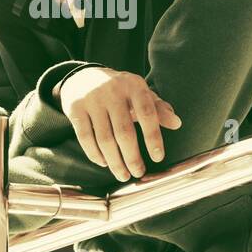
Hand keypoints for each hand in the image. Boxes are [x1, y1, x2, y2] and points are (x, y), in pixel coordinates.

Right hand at [58, 66, 181, 181]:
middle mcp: (113, 91)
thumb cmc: (119, 91)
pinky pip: (86, 138)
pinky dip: (95, 154)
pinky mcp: (75, 108)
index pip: (147, 114)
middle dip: (132, 157)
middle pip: (124, 132)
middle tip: (138, 173)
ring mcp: (92, 99)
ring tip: (123, 175)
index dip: (154, 138)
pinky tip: (104, 163)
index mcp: (134, 86)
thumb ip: (159, 108)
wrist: (83, 77)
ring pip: (105, 139)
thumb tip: (177, 123)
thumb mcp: (140, 93)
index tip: (158, 158)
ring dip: (115, 162)